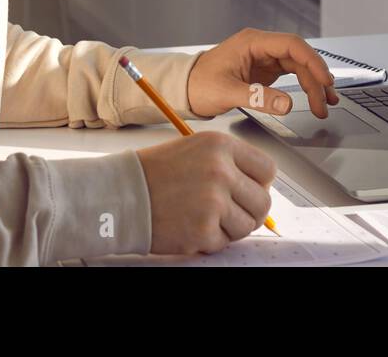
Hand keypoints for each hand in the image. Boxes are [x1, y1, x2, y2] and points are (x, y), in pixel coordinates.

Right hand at [136, 131, 276, 253]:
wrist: (121, 194)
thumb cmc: (155, 173)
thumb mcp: (196, 151)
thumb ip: (230, 165)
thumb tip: (260, 189)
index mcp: (221, 145)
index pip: (267, 169)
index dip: (258, 184)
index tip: (246, 190)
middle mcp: (221, 170)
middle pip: (262, 201)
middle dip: (249, 211)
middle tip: (228, 212)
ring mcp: (213, 202)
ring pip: (246, 225)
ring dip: (229, 228)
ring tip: (203, 218)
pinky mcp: (203, 229)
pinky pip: (223, 243)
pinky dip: (209, 240)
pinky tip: (189, 226)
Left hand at [186, 27, 339, 119]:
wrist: (184, 89)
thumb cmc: (198, 84)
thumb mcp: (226, 92)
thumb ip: (257, 98)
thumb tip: (286, 105)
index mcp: (252, 42)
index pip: (292, 45)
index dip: (312, 61)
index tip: (324, 79)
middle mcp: (261, 47)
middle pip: (299, 57)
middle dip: (316, 79)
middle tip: (324, 103)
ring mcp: (264, 58)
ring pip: (298, 67)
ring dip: (313, 84)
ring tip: (324, 105)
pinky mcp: (265, 71)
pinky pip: (292, 75)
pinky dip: (304, 86)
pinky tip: (313, 97)